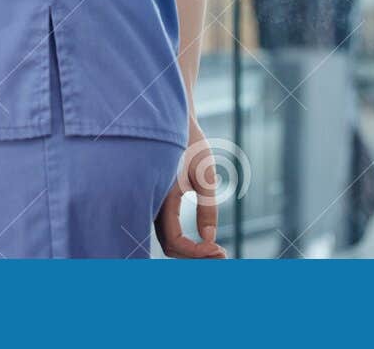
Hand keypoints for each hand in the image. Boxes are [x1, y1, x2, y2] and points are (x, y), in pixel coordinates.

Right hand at [155, 120, 226, 258]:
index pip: (175, 241)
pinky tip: (202, 238)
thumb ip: (207, 208)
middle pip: (169, 246)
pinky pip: (166, 228)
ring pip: (166, 239)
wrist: (170, 116)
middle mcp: (150, 203)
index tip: (220, 249)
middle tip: (222, 255)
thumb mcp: (204, 173)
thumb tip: (210, 240)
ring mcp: (151, 202)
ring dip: (189, 250)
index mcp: (161, 196)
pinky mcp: (155, 199)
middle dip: (195, 256)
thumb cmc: (188, 141)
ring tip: (215, 249)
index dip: (197, 253)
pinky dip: (183, 239)